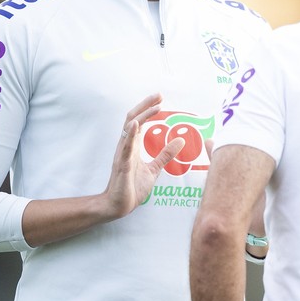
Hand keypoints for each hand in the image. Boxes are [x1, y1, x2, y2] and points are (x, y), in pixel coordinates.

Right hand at [105, 94, 185, 216]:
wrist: (119, 205)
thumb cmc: (132, 187)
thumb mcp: (154, 169)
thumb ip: (165, 154)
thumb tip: (180, 140)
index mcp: (133, 146)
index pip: (140, 121)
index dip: (148, 108)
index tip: (160, 98)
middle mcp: (126, 146)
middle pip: (133, 118)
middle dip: (146, 105)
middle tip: (159, 95)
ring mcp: (123, 154)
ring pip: (129, 129)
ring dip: (142, 116)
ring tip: (155, 106)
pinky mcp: (122, 165)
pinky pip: (125, 148)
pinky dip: (130, 134)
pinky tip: (135, 125)